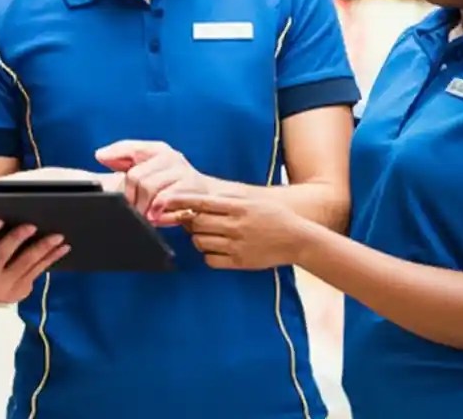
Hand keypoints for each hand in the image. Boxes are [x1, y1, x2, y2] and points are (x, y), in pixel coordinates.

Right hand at [0, 216, 68, 304]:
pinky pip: (37, 272)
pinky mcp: (18, 291)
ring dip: (42, 249)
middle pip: (0, 255)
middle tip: (32, 225)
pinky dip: (51, 258)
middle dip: (16, 239)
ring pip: (24, 264)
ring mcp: (0, 286)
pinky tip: (62, 247)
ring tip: (58, 235)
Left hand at [95, 140, 215, 224]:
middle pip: (135, 175)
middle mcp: (170, 156)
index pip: (130, 148)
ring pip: (148, 187)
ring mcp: (181, 170)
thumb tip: (100, 154)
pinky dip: (155, 210)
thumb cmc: (171, 188)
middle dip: (130, 197)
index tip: (102, 160)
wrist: (205, 200)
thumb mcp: (146, 172)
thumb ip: (123, 160)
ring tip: (144, 214)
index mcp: (157, 150)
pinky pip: (164, 198)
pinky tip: (155, 216)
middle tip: (131, 208)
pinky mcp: (190, 187)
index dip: (115, 156)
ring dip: (142, 206)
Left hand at [162, 193, 310, 269]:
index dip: (179, 201)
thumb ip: (226, 199)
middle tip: (193, 221)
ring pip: (200, 242)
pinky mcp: (240, 262)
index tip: (164, 201)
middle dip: (190, 222)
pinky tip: (218, 248)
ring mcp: (237, 245)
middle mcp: (236, 225)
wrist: (298, 239)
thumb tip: (197, 200)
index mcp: (238, 206)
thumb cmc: (273, 216)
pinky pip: (211, 260)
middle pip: (196, 223)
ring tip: (210, 234)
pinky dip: (208, 254)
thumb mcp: (251, 199)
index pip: (201, 202)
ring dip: (198, 238)